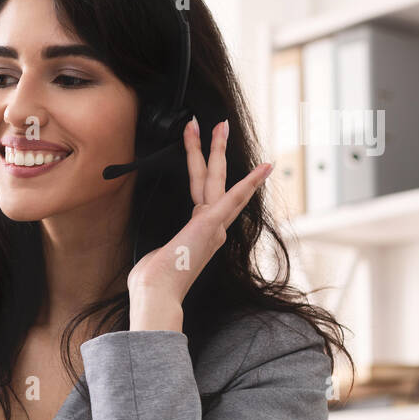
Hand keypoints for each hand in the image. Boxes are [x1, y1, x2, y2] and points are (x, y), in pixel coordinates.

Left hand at [126, 117, 272, 306]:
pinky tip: (265, 167)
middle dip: (215, 151)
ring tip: (220, 124)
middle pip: (215, 181)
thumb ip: (166, 250)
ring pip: (216, 179)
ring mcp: (213, 226)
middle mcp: (212, 229)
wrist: (157, 294)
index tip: (214, 159)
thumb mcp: (158, 258)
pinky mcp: (210, 224)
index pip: (209, 198)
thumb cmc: (153, 282)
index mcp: (201, 234)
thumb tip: (159, 257)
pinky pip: (232, 198)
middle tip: (218, 125)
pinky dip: (249, 183)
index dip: (214, 177)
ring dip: (216, 149)